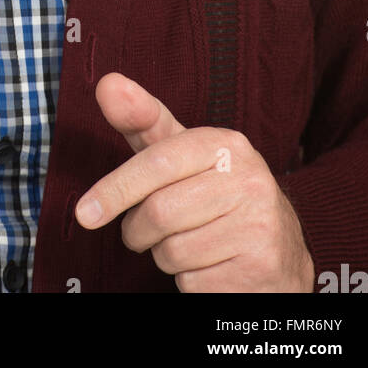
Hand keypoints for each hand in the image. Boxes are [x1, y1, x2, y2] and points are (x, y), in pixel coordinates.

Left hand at [75, 73, 314, 291]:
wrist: (281, 248)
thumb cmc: (213, 192)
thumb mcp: (182, 152)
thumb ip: (142, 120)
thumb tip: (107, 83)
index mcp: (225, 144)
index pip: (157, 163)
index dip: (115, 188)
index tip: (85, 212)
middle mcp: (249, 179)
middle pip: (158, 213)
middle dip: (139, 230)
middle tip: (145, 231)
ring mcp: (260, 226)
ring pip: (173, 253)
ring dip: (166, 256)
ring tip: (189, 243)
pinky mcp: (261, 269)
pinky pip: (194, 285)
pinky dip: (190, 282)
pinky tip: (211, 266)